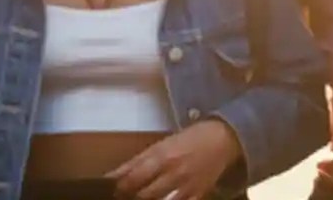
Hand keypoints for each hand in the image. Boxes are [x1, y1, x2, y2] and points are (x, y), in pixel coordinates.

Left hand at [106, 120, 242, 199]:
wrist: (223, 138)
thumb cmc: (190, 138)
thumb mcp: (162, 145)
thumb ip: (138, 161)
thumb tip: (114, 176)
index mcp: (161, 156)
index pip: (132, 177)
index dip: (118, 187)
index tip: (109, 191)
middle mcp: (172, 172)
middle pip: (143, 194)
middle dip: (131, 197)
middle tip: (124, 196)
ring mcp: (186, 186)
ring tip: (142, 198)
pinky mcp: (198, 195)